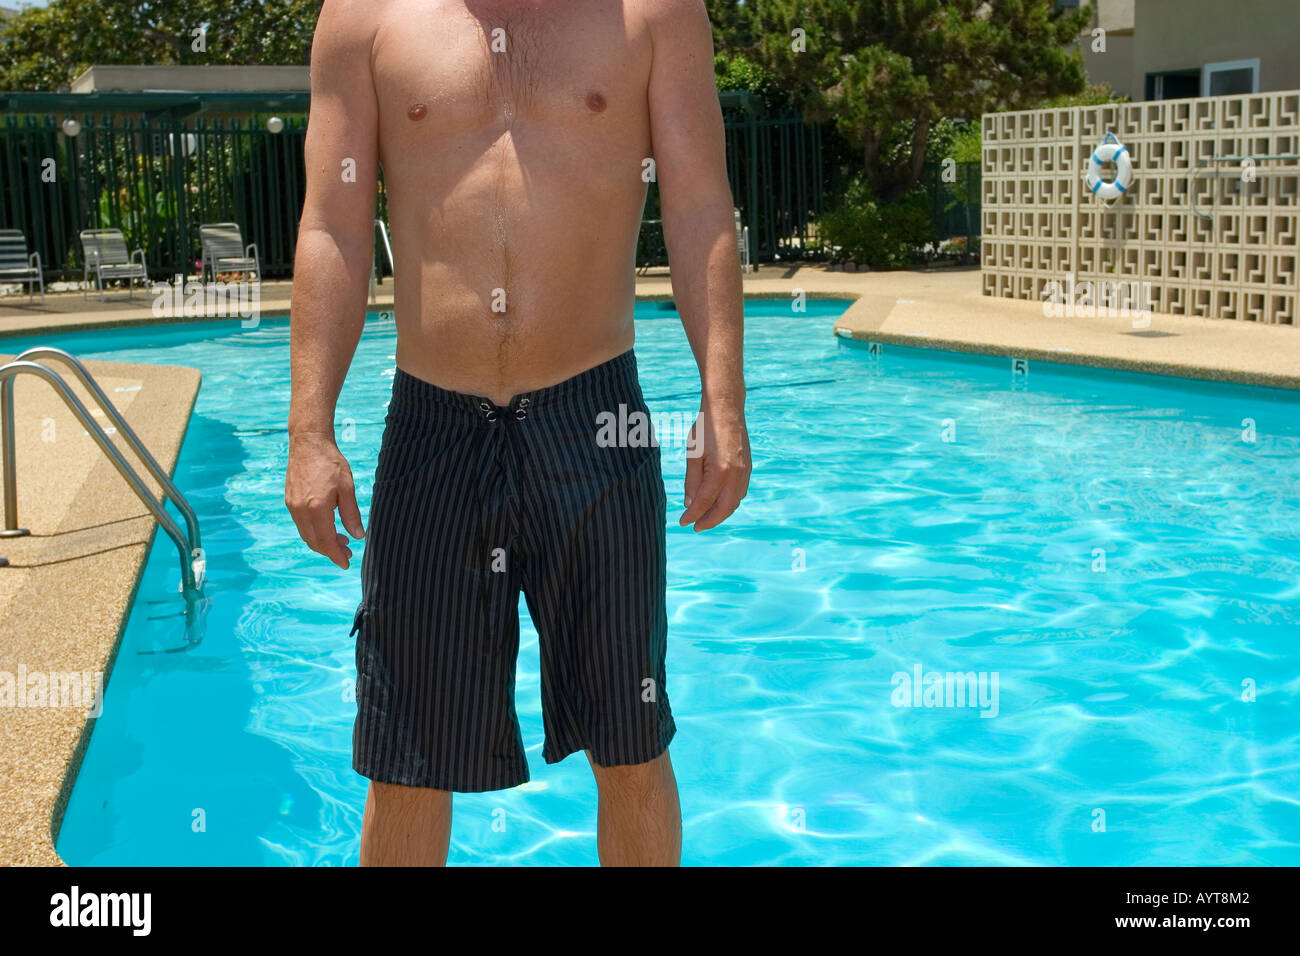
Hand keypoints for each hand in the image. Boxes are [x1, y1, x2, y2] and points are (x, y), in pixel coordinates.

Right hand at [285, 432, 364, 568]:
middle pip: (314, 542)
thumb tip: (358, 536)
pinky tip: (327, 527)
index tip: (346, 563)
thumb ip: (351, 514)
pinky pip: (301, 525)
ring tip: (341, 540)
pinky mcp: (289, 501)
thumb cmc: (331, 463)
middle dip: (331, 551)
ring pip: (306, 535)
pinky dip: (314, 532)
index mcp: (316, 508)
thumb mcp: (348, 488)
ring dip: (322, 542)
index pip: (326, 541)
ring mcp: (292, 506)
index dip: (336, 555)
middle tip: (348, 552)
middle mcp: (300, 510)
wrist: (308, 443)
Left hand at [679, 395, 750, 531]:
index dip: (692, 515)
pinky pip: (740, 492)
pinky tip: (719, 503)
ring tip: (705, 517)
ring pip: (734, 502)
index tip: (682, 522)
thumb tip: (689, 504)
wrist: (726, 409)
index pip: (704, 502)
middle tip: (695, 526)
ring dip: (720, 514)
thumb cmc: (705, 429)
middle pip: (724, 509)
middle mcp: (736, 475)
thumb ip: (692, 482)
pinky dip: (729, 502)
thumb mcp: (692, 455)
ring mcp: (745, 472)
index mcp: (720, 472)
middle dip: (709, 521)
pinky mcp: (748, 468)